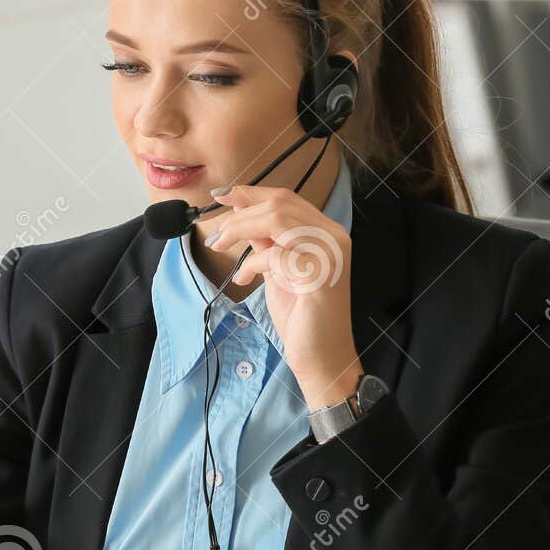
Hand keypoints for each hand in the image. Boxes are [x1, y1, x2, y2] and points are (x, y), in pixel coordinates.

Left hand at [204, 184, 362, 409]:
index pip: (287, 198)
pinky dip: (251, 265)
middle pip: (280, 204)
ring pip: (277, 221)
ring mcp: (329, 254)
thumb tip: (242, 215)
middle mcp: (333, 237)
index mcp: (327, 232)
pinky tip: (243, 280)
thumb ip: (267, 242)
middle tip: (217, 232)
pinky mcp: (318, 274)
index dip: (252, 193)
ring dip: (241, 230)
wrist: (321, 356)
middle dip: (241, 212)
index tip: (223, 195)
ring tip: (221, 245)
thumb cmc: (301, 316)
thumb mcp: (279, 270)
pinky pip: (275, 255)